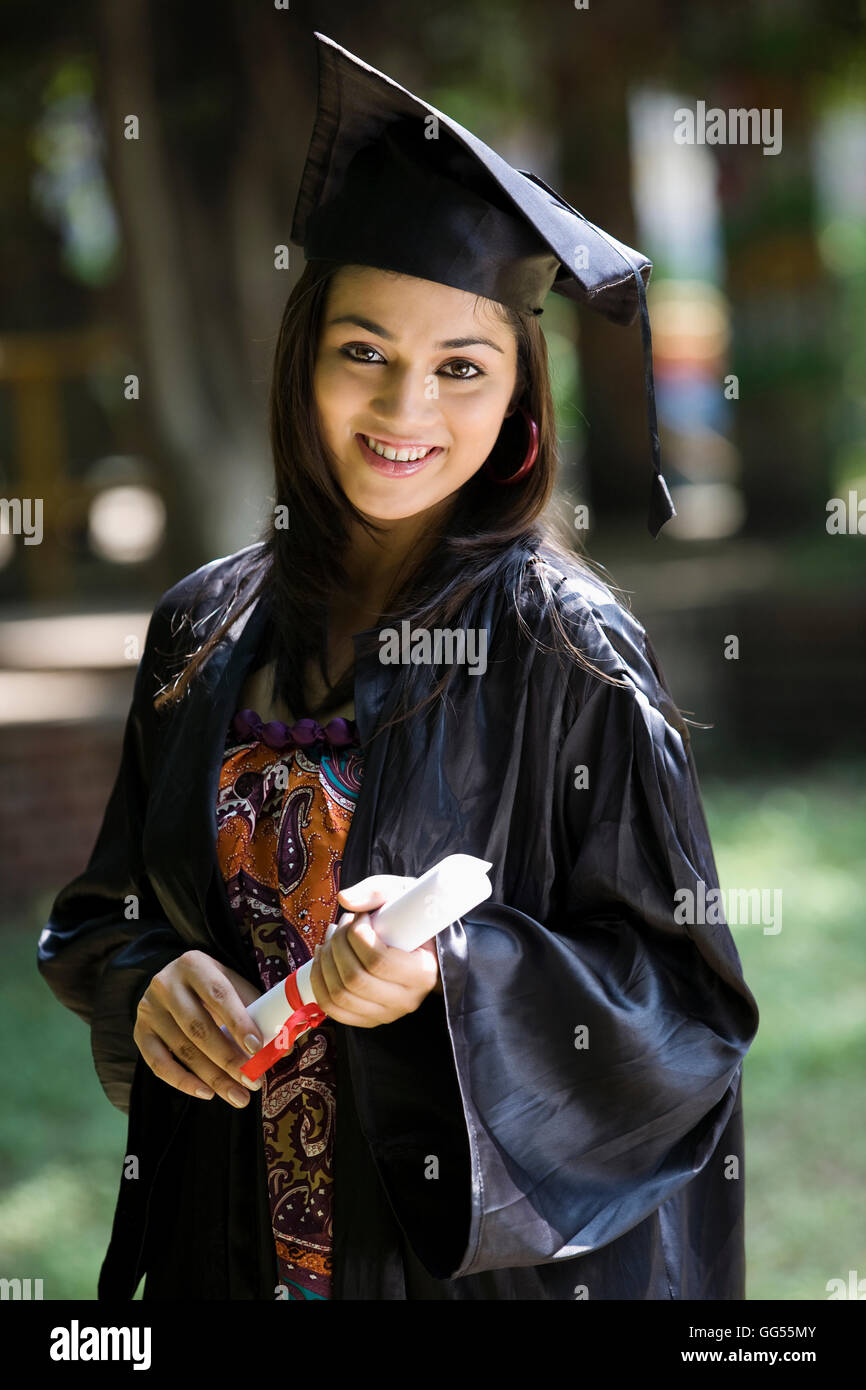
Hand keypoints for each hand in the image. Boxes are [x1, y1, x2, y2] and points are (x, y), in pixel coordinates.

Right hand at [134, 950, 264, 1106]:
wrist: (171, 981)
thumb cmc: (212, 986)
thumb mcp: (232, 984)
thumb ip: (255, 1009)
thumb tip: (281, 1045)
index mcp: (194, 965)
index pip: (219, 995)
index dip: (239, 1023)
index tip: (258, 1049)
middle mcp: (166, 984)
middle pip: (199, 1028)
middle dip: (229, 1060)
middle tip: (253, 1082)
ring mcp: (149, 1010)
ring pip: (182, 1050)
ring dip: (213, 1078)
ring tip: (238, 1096)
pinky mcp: (139, 1033)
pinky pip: (159, 1064)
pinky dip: (183, 1082)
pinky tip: (207, 1093)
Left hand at [310, 875, 442, 1027]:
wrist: (418, 942)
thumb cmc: (410, 918)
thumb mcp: (401, 896)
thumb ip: (376, 891)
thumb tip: (344, 899)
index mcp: (423, 973)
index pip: (379, 962)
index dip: (358, 936)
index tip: (361, 917)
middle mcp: (406, 1000)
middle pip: (355, 979)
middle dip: (339, 945)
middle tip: (344, 924)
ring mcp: (386, 1013)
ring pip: (340, 995)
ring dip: (326, 961)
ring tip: (332, 937)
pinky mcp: (367, 1018)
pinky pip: (332, 1008)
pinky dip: (319, 981)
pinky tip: (323, 957)